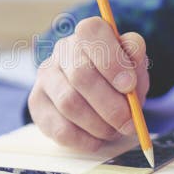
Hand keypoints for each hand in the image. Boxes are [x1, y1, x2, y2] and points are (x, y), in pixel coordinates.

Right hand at [28, 17, 149, 151]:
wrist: (95, 97)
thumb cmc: (117, 79)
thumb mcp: (134, 67)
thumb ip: (136, 58)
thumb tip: (135, 51)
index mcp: (87, 35)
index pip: (92, 34)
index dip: (112, 60)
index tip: (129, 86)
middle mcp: (62, 50)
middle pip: (80, 75)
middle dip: (110, 104)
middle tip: (129, 122)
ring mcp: (45, 76)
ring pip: (69, 103)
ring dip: (98, 124)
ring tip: (114, 131)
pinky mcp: (36, 103)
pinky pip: (59, 128)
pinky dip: (84, 139)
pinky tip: (97, 138)